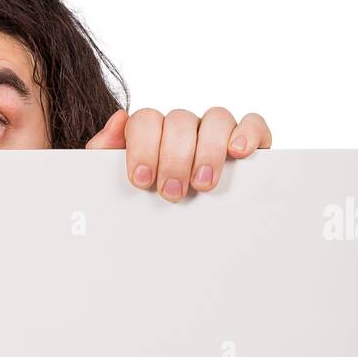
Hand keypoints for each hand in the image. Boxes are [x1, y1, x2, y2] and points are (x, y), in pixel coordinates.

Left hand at [86, 107, 271, 200]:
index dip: (143, 147)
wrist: (170, 238)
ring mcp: (216, 132)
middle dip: (175, 158)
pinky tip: (238, 152)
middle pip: (181, 120)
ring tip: (203, 184)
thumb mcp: (116, 184)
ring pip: (217, 118)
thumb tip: (117, 120)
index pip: (146, 120)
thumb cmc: (145, 204)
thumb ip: (104, 153)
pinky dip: (248, 133)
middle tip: (172, 192)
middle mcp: (184, 128)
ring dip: (209, 150)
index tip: (142, 180)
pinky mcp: (248, 141)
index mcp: (152, 133)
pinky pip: (253, 123)